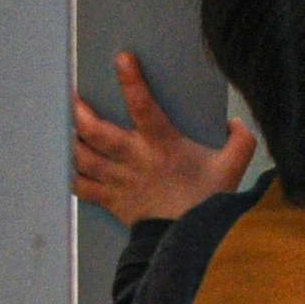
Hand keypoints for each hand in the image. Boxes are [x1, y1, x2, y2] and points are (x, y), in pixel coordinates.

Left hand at [71, 53, 254, 225]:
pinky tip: (65, 162)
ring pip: (83, 157)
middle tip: (72, 95)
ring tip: (63, 124)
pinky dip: (71, 174)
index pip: (144, 107)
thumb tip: (234, 123)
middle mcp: (135, 160)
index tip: (122, 59)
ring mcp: (119, 182)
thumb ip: (240, 141)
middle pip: (98, 133)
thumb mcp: (233, 168)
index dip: (132, 82)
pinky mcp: (111, 201)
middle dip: (80, 113)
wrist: (190, 244)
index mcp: (163, 146)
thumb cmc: (208, 203)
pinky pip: (82, 187)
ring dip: (71, 140)